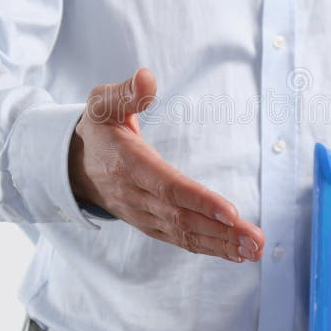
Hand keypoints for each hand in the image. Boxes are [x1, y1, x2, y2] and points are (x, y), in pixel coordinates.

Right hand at [69, 67, 264, 262]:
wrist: (74, 165)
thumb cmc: (98, 129)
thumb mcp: (102, 103)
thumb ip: (125, 92)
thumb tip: (147, 78)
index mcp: (128, 164)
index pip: (167, 186)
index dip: (199, 201)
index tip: (231, 213)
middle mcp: (136, 195)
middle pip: (182, 217)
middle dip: (222, 231)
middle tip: (257, 241)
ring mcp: (142, 214)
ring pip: (184, 233)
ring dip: (222, 244)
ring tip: (255, 250)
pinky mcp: (150, 224)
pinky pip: (180, 239)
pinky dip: (208, 247)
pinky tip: (235, 253)